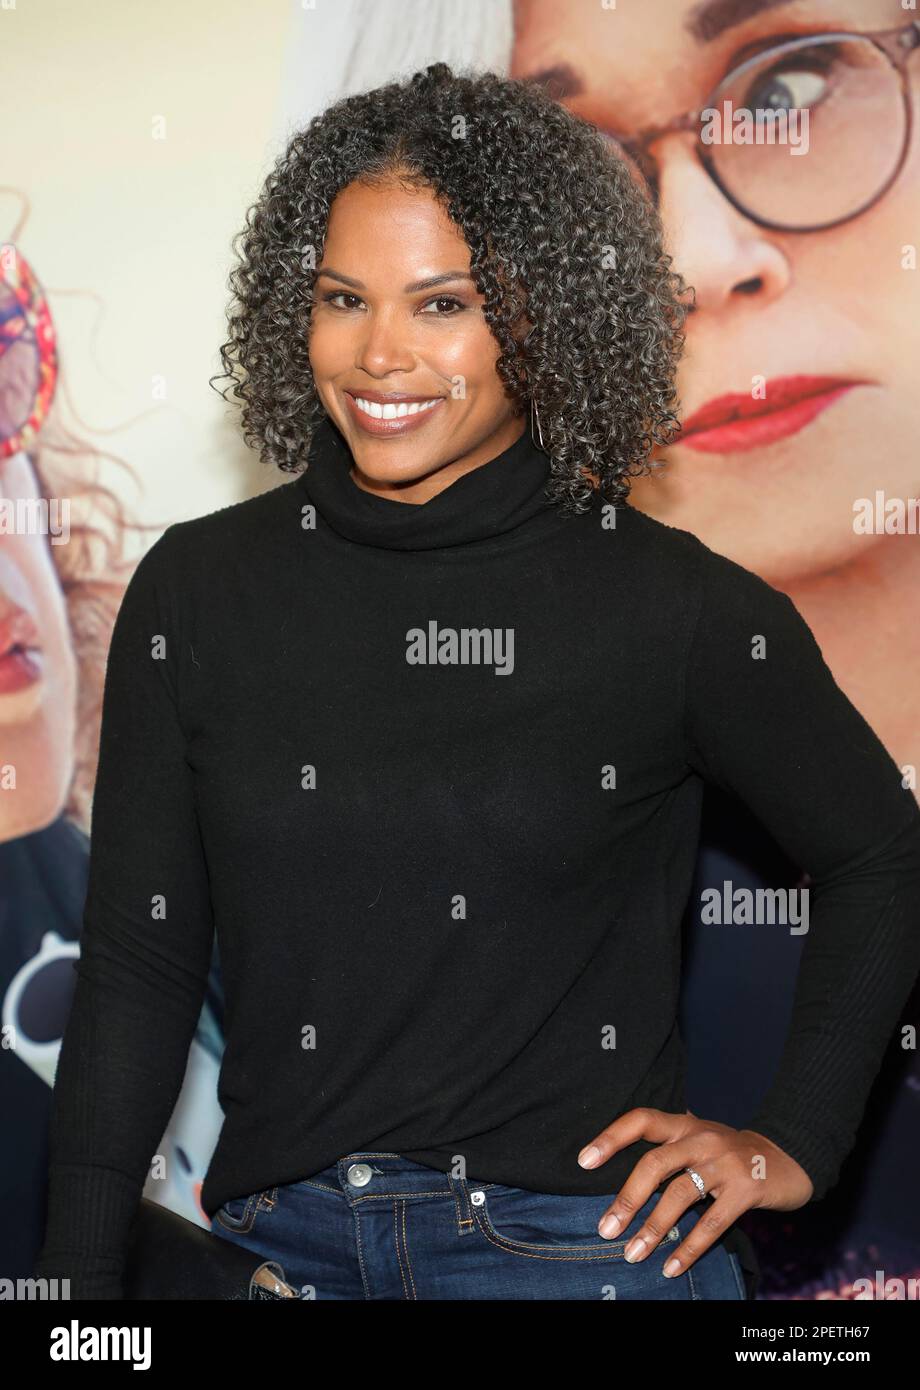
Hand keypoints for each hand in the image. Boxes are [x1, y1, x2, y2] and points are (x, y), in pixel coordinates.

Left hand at [578, 1107, 813, 1278]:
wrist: (788, 1156)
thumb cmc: (730, 1153)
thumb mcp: (699, 1139)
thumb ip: (668, 1150)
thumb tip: (621, 1181)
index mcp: (684, 1125)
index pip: (641, 1120)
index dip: (610, 1138)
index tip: (583, 1161)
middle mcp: (701, 1138)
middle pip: (654, 1164)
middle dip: (627, 1199)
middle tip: (605, 1229)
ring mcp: (724, 1163)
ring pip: (679, 1196)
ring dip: (653, 1229)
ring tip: (632, 1254)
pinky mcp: (745, 1190)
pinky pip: (711, 1224)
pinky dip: (688, 1249)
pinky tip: (670, 1268)